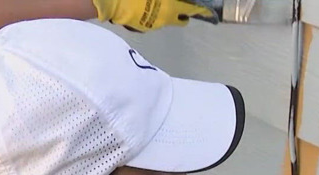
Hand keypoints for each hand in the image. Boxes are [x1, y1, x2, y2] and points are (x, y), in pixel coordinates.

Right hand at [93, 0, 214, 30]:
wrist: (112, 1)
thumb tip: (173, 0)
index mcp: (171, 6)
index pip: (191, 9)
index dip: (199, 9)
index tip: (206, 10)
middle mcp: (166, 18)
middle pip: (181, 20)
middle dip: (183, 15)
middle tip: (179, 7)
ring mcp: (154, 24)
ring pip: (166, 21)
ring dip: (166, 14)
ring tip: (156, 4)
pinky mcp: (143, 28)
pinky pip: (152, 21)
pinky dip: (152, 15)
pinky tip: (143, 8)